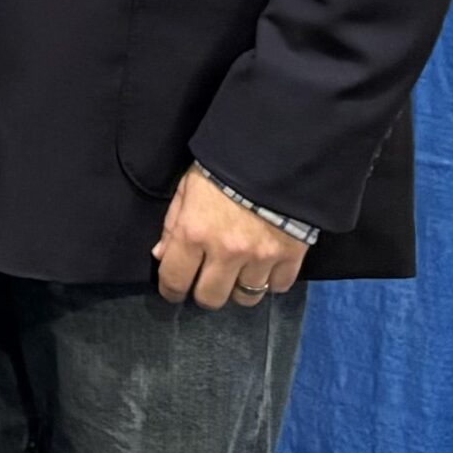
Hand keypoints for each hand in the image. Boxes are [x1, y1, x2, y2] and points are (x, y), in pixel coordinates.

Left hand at [154, 165, 310, 307]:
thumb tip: (161, 256)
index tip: (173, 291)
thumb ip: (173, 224)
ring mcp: (260, 257)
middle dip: (204, 292)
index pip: (175, 280)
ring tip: (238, 273)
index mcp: (194, 233)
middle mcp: (226, 252)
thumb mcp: (188, 188)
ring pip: (247, 297)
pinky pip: (278, 286)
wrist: (274, 155)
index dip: (170, 290)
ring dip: (239, 288)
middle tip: (207, 281)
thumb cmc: (222, 169)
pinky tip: (264, 266)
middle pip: (211, 298)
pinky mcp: (291, 257)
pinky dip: (270, 280)